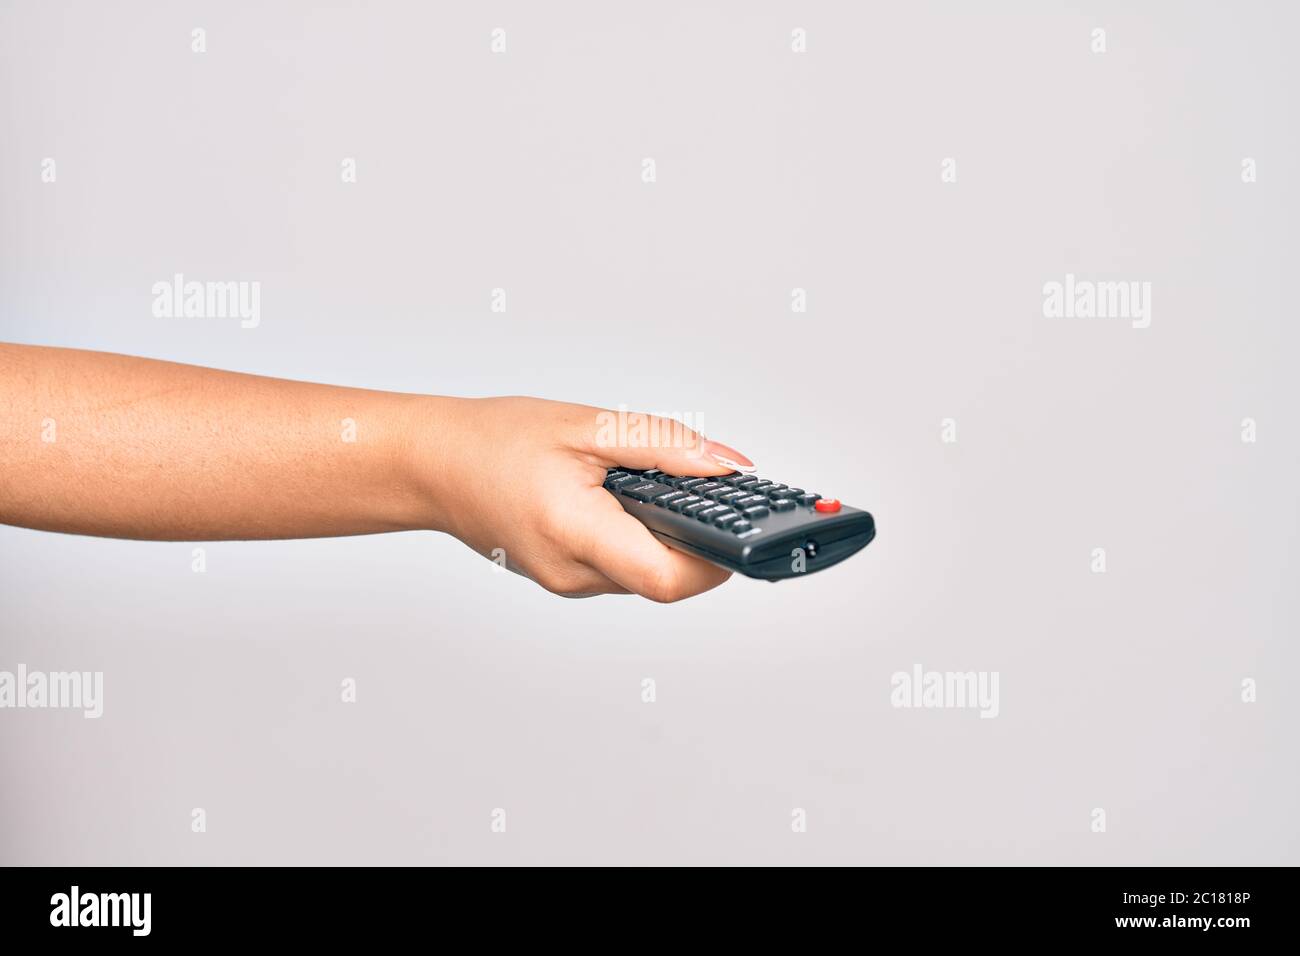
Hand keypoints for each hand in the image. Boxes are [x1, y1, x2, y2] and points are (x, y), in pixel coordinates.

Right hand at [420, 397, 754, 601]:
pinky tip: (630, 497)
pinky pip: (624, 565)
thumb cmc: (493, 442)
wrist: (433, 467)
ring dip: (668, 534)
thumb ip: (662, 445)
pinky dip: (641, 535)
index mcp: (575, 533)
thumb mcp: (585, 425)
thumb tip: (727, 465)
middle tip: (710, 490)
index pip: (670, 577)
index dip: (717, 557)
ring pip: (647, 573)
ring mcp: (569, 582)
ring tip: (663, 485)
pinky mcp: (568, 576)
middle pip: (665, 577)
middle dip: (698, 537)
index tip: (740, 522)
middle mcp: (573, 573)